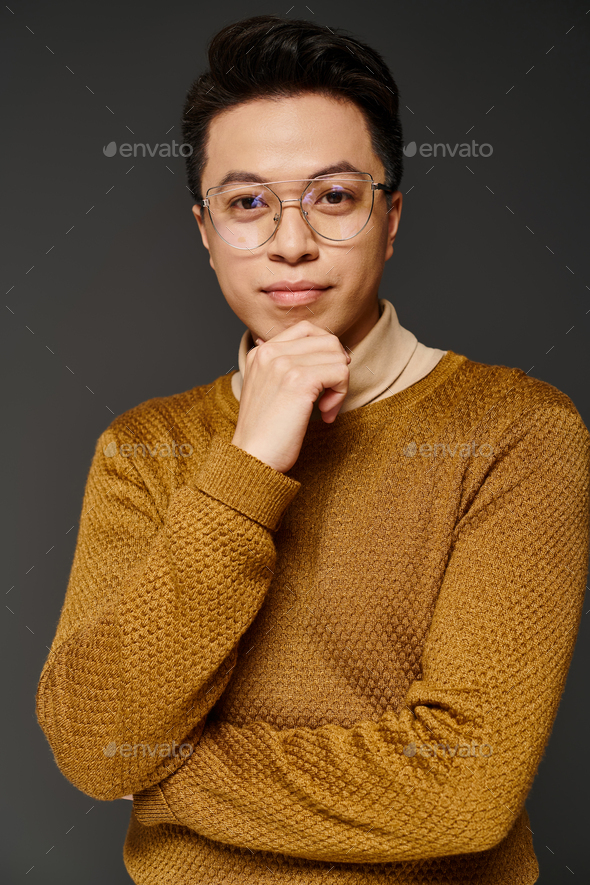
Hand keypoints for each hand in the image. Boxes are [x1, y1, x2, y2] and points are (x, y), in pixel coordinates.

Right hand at [231, 320, 350, 473]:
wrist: (253, 458)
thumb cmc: (264, 432)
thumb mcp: (268, 389)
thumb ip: (283, 366)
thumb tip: (318, 350)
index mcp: (260, 352)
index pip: (307, 330)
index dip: (326, 353)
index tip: (325, 380)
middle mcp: (270, 352)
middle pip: (328, 341)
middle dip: (337, 368)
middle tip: (328, 396)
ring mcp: (284, 364)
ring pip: (337, 356)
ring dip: (340, 385)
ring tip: (325, 408)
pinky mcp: (300, 380)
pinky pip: (340, 373)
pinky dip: (340, 396)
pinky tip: (325, 414)